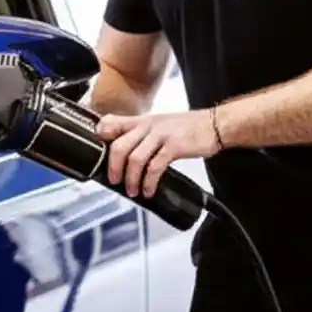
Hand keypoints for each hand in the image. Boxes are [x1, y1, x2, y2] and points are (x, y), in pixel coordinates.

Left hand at [95, 110, 220, 197]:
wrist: (216, 124)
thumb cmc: (188, 127)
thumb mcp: (159, 124)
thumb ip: (140, 133)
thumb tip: (123, 149)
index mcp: (142, 120)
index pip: (112, 122)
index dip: (100, 136)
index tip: (95, 153)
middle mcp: (148, 125)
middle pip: (119, 145)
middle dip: (113, 167)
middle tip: (113, 181)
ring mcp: (161, 135)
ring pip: (135, 158)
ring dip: (131, 179)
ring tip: (132, 191)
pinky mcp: (175, 146)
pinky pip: (155, 167)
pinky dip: (148, 182)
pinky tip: (148, 190)